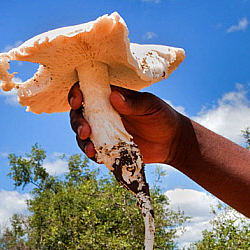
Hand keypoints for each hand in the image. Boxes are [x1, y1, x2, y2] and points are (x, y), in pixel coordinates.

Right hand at [68, 83, 187, 166]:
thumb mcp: (150, 106)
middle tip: (85, 131)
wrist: (172, 142)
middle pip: (79, 115)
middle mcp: (104, 114)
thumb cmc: (162, 117)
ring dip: (82, 142)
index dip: (77, 94)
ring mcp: (105, 132)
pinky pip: (96, 152)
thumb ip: (133, 103)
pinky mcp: (110, 149)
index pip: (87, 91)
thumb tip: (114, 96)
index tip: (77, 102)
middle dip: (77, 122)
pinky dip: (94, 155)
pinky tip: (98, 158)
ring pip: (83, 136)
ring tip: (91, 149)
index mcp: (110, 97)